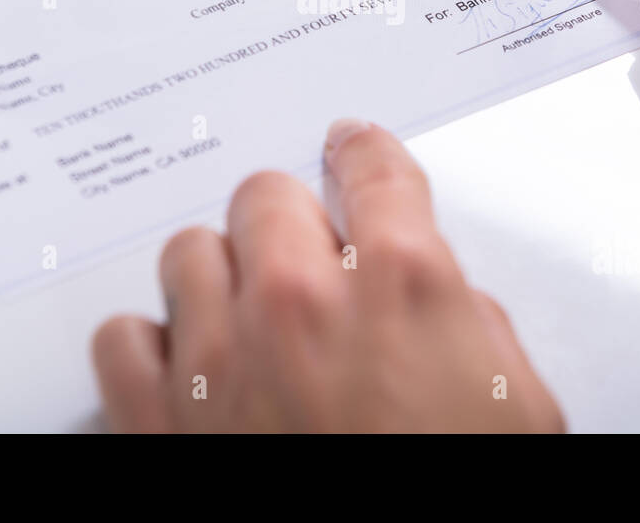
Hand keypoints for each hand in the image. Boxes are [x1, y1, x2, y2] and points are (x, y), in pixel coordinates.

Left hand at [92, 119, 563, 431]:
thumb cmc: (452, 490)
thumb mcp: (517, 406)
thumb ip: (472, 324)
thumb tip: (441, 300)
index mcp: (402, 282)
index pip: (372, 166)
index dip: (362, 153)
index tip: (350, 150)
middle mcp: (301, 300)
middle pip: (265, 195)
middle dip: (288, 218)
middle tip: (304, 250)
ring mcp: (221, 354)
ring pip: (188, 252)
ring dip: (218, 276)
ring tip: (244, 312)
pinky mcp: (159, 417)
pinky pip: (122, 338)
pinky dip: (148, 346)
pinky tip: (182, 365)